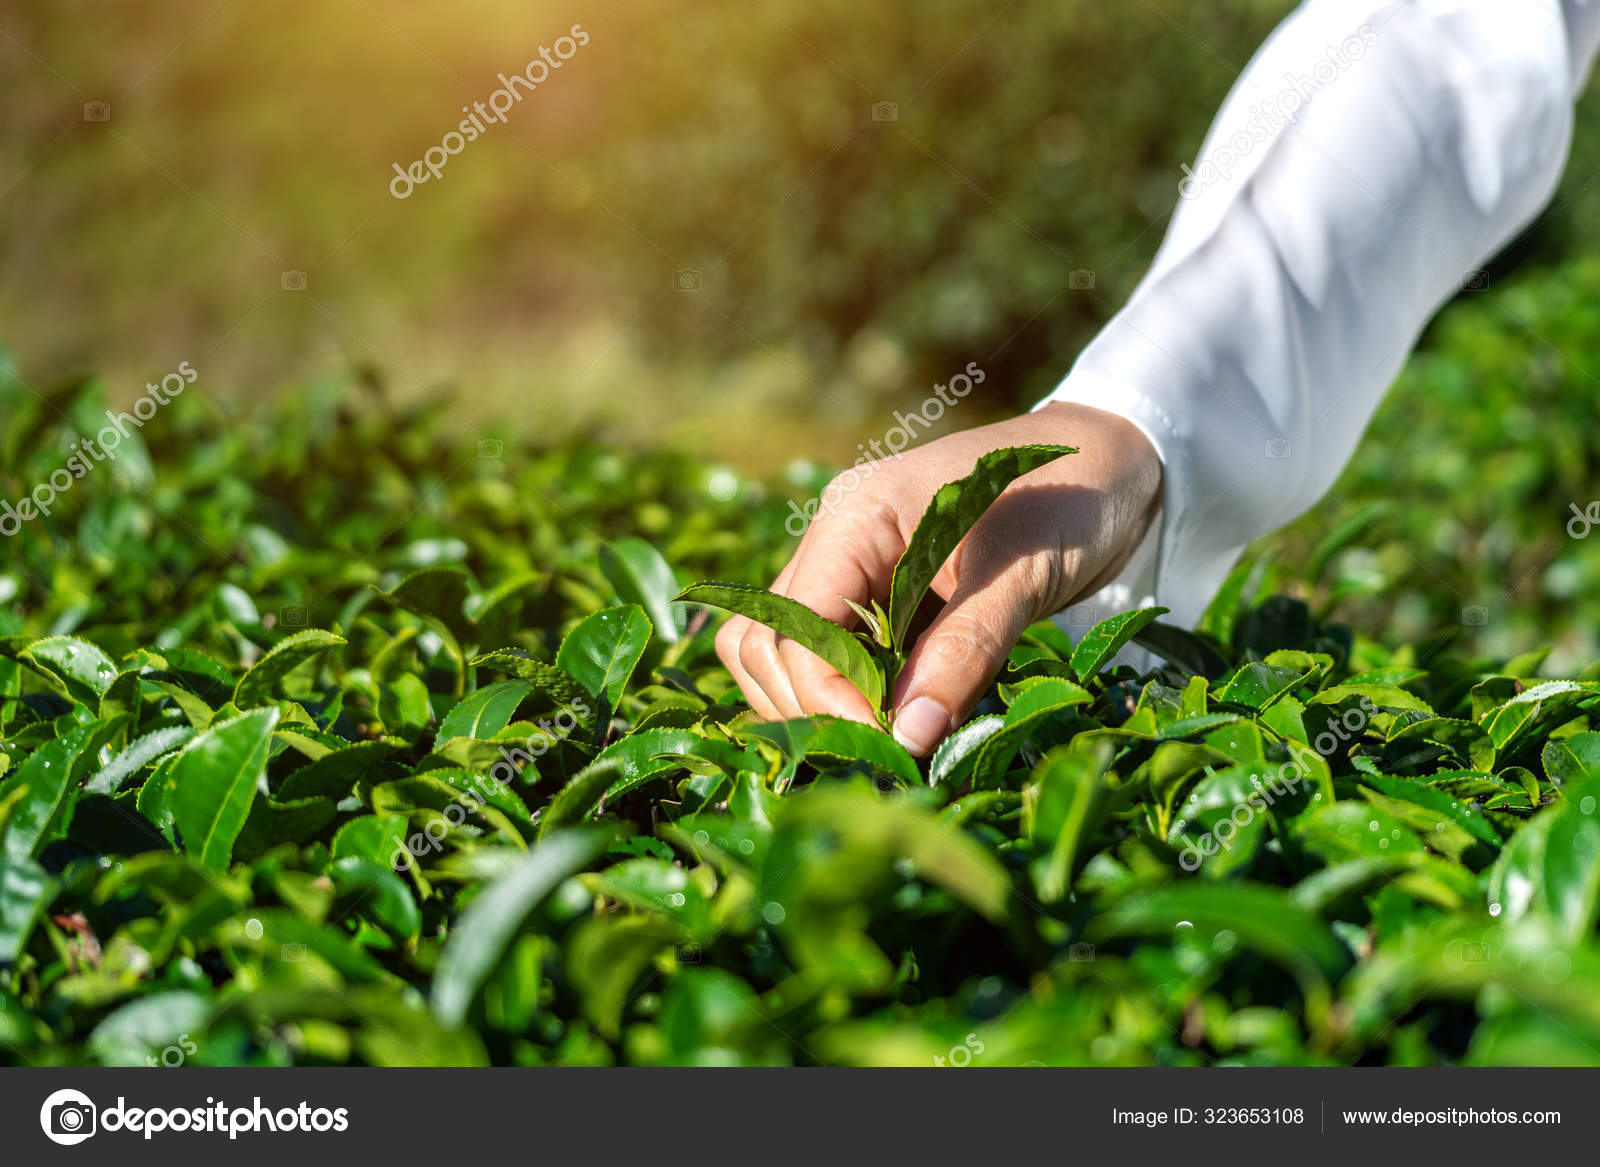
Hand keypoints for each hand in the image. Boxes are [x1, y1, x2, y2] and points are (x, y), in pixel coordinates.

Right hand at [714, 402, 1162, 754]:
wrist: (1109, 464)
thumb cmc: (1068, 499)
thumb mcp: (1022, 577)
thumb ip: (963, 653)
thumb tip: (907, 735)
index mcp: (854, 515)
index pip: (794, 626)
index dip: (826, 696)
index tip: (888, 745)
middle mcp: (833, 539)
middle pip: (763, 643)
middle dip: (811, 706)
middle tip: (886, 752)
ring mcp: (847, 567)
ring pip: (779, 653)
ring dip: (818, 704)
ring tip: (889, 738)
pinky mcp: (872, 596)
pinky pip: (828, 654)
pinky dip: (850, 694)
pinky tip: (900, 717)